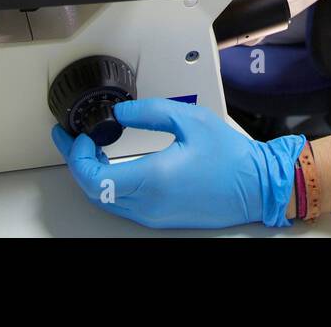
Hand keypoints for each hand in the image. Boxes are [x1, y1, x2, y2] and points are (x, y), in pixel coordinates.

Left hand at [51, 98, 305, 228]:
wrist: (256, 187)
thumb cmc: (231, 157)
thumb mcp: (190, 120)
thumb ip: (150, 112)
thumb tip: (120, 113)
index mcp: (152, 179)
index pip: (93, 177)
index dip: (77, 155)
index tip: (77, 136)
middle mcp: (148, 203)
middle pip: (93, 190)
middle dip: (77, 163)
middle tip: (73, 139)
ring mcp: (153, 215)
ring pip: (105, 200)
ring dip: (91, 175)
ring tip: (89, 149)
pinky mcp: (160, 218)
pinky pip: (122, 204)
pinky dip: (109, 184)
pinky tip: (112, 166)